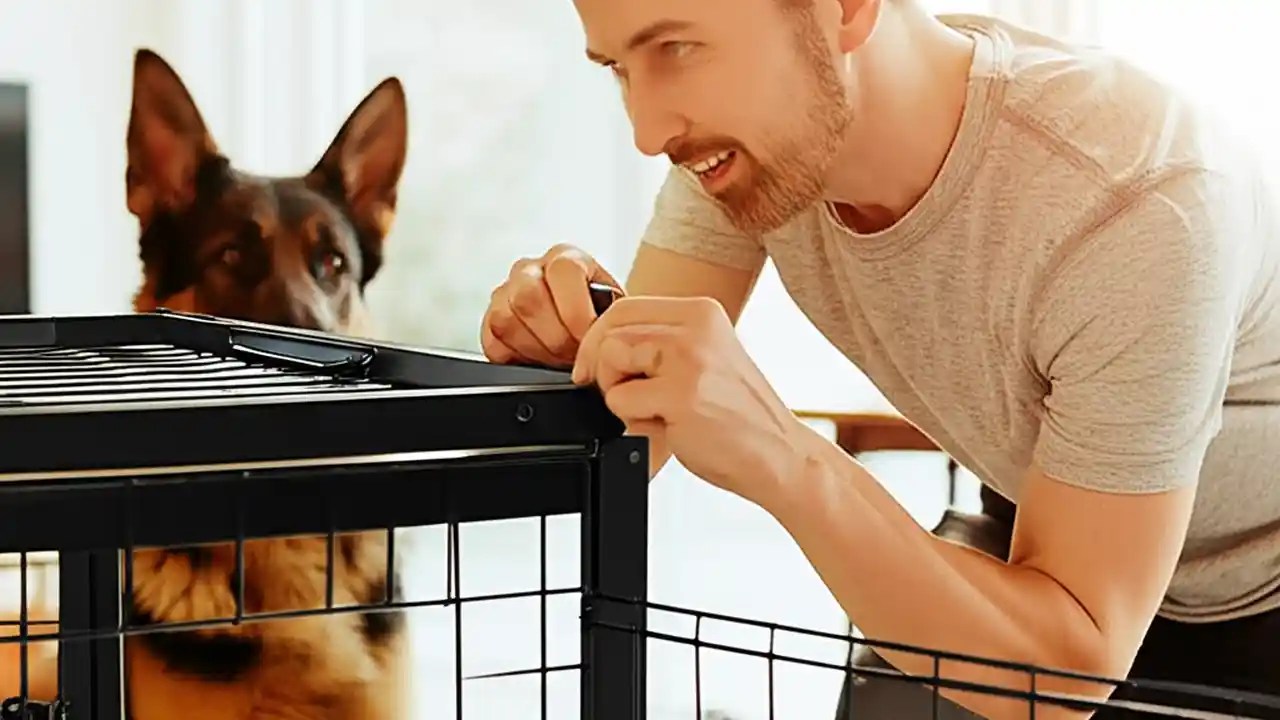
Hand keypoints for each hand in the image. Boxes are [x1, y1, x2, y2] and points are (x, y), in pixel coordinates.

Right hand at [481, 244, 620, 367]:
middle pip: (528, 297)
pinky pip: (491, 341)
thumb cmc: (602, 319)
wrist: (587, 331)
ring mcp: (505, 292)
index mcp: (566, 258)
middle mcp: (530, 269)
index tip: (590, 338)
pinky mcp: (490, 319)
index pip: (563, 272)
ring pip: (505, 319)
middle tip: (575, 355)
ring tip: (558, 357)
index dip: (577, 311)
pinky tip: (538, 358)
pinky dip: (514, 357)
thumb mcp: (615, 311)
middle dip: (556, 337)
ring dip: (536, 348)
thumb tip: (601, 340)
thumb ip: (610, 317)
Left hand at [572, 295, 806, 503]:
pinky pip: (620, 399)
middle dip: (603, 369)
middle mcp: (697, 327)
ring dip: (618, 394)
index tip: (595, 367)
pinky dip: (632, 422)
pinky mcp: (681, 394)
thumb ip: (664, 342)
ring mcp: (690, 358)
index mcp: (702, 312)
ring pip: (610, 358)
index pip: (624, 307)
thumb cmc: (739, 417)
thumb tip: (601, 342)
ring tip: (653, 411)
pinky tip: (666, 428)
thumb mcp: (707, 359)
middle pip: (611, 330)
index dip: (598, 338)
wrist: (781, 455)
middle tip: (626, 397)